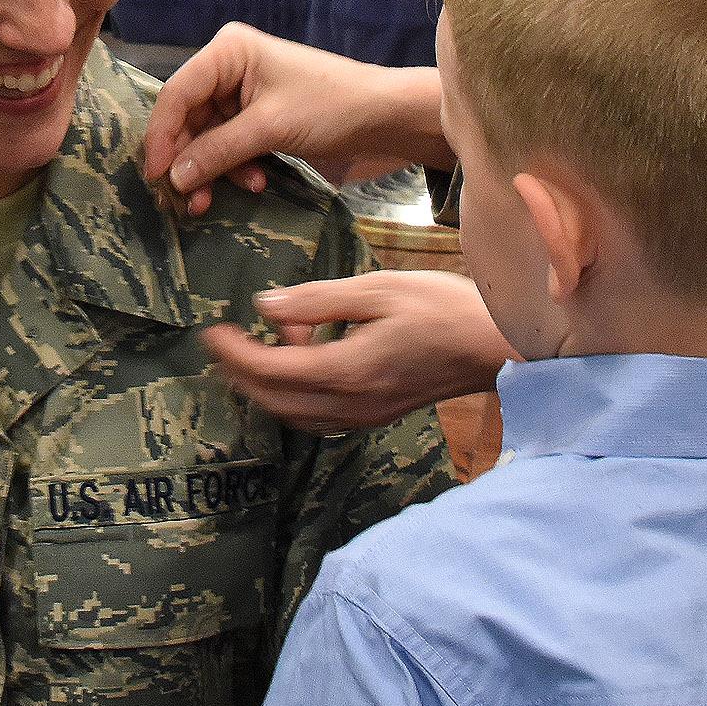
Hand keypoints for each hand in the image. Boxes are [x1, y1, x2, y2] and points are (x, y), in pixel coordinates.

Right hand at [143, 25, 448, 216]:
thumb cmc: (331, 108)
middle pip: (188, 119)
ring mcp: (243, 95)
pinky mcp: (258, 120)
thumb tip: (173, 178)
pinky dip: (234, 168)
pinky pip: (229, 146)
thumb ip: (217, 150)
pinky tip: (256, 182)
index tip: (156, 176)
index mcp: (228, 51)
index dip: (162, 136)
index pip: (177, 94)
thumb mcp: (270, 128)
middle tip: (184, 201)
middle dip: (188, 160)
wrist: (386, 120)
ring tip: (214, 201)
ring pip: (206, 138)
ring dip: (211, 170)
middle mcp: (229, 68)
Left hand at [201, 270, 511, 434]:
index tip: (211, 332)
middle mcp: (349, 404)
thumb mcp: (378, 289)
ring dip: (268, 386)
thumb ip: (317, 301)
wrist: (494, 347)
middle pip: (273, 402)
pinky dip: (297, 392)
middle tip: (222, 343)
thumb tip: (266, 307)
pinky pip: (319, 415)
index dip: (234, 354)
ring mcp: (363, 415)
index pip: (269, 372)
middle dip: (240, 375)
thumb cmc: (442, 309)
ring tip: (271, 341)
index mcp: (345, 371)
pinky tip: (308, 356)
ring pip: (293, 413)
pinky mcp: (375, 414)